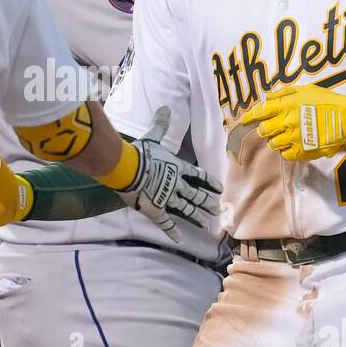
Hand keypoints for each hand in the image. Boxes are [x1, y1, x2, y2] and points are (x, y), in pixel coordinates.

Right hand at [114, 106, 222, 241]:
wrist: (127, 169)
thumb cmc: (139, 153)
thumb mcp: (152, 137)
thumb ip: (160, 124)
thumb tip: (164, 107)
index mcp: (177, 167)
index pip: (198, 175)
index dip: (208, 182)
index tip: (219, 188)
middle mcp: (176, 185)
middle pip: (196, 195)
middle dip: (207, 202)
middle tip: (217, 209)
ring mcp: (167, 199)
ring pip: (186, 210)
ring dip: (196, 216)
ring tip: (207, 223)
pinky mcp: (155, 211)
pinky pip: (165, 223)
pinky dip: (172, 232)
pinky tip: (180, 239)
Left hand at [239, 84, 345, 160]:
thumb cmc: (329, 101)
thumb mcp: (307, 89)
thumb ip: (285, 92)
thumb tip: (268, 97)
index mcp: (287, 105)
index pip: (261, 111)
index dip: (250, 116)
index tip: (244, 121)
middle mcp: (287, 121)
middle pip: (264, 130)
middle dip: (264, 130)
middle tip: (269, 129)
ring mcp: (294, 138)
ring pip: (273, 143)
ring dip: (276, 140)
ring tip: (285, 137)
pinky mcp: (302, 151)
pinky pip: (285, 155)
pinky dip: (286, 151)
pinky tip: (293, 145)